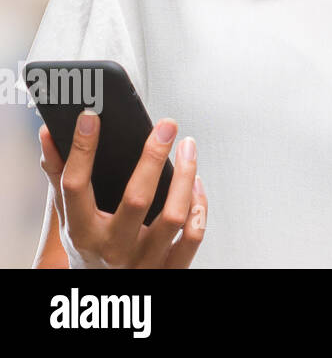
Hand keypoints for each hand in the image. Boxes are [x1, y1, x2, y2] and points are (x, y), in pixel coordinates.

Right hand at [39, 112, 207, 267]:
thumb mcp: (67, 217)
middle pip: (137, 199)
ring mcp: (144, 261)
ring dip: (185, 176)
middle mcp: (112, 249)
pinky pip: (192, 236)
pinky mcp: (171, 268)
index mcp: (82, 233)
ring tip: (188, 147)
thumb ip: (59, 176)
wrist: (103, 293)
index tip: (91, 118)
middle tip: (166, 125)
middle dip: (153, 156)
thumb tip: (50, 134)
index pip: (77, 186)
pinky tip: (196, 184)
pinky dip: (200, 206)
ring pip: (173, 216)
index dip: (83, 149)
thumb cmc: (88, 248)